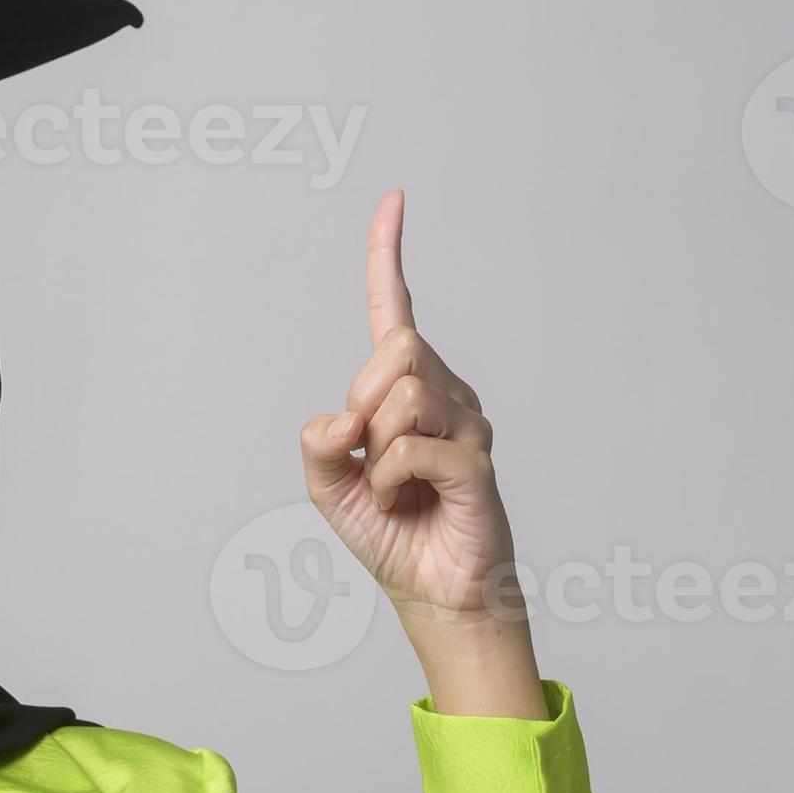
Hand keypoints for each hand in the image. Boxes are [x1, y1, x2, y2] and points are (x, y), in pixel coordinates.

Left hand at [300, 188, 517, 628]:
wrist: (433, 592)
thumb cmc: (390, 533)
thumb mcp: (326, 486)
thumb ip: (317, 443)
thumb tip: (340, 416)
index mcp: (406, 388)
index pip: (396, 310)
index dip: (388, 255)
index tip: (394, 200)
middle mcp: (445, 392)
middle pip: (394, 347)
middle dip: (362, 400)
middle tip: (368, 455)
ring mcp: (468, 423)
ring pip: (400, 394)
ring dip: (375, 450)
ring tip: (396, 485)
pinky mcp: (476, 462)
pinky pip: (408, 447)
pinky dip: (387, 480)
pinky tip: (407, 500)